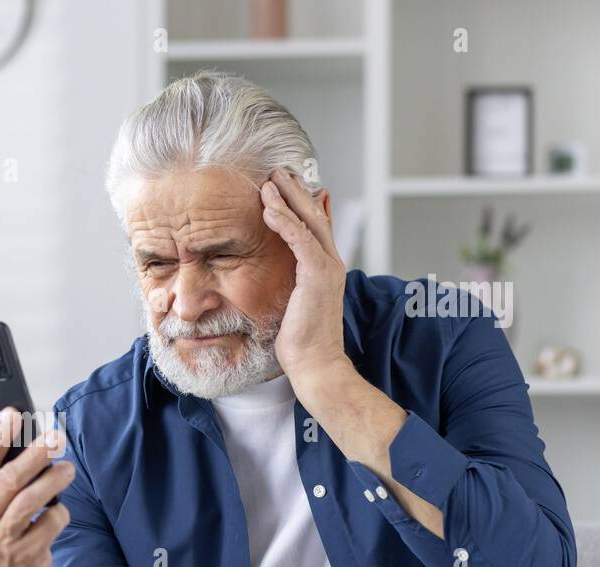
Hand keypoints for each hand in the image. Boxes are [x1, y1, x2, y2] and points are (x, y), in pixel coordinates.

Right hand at [0, 406, 73, 566]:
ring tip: (68, 469)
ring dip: (52, 481)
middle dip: (34, 453)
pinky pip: (49, 526)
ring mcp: (1, 540)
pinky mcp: (24, 556)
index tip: (13, 414)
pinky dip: (59, 513)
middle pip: (8, 479)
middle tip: (56, 436)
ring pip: (29, 502)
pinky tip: (60, 509)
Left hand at [260, 168, 349, 382]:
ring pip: (309, 222)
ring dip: (287, 199)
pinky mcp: (318, 275)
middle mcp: (331, 262)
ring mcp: (328, 267)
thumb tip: (282, 264)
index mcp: (325, 266)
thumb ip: (292, 278)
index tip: (283, 183)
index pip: (314, 224)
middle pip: (315, 215)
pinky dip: (285, 222)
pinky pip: (300, 240)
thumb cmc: (301, 339)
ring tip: (269, 181)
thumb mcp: (293, 301)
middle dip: (295, 190)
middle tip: (277, 170)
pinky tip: (269, 209)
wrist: (315, 363)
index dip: (300, 201)